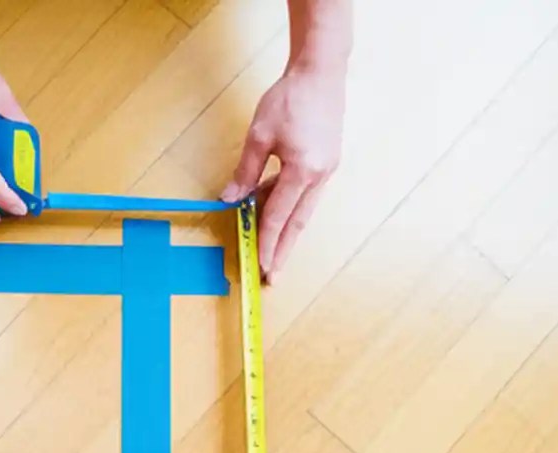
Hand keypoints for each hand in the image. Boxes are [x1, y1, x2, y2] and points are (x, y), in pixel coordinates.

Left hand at [221, 66, 344, 282]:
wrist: (321, 72)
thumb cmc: (289, 99)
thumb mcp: (259, 135)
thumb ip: (245, 172)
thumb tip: (230, 198)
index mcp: (303, 171)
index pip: (278, 215)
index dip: (266, 241)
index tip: (260, 264)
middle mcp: (320, 175)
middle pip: (297, 222)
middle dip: (283, 250)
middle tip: (272, 275)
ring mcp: (327, 169)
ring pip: (304, 209)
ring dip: (287, 231)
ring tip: (273, 251)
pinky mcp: (327, 161)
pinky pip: (306, 193)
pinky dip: (291, 206)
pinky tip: (276, 211)